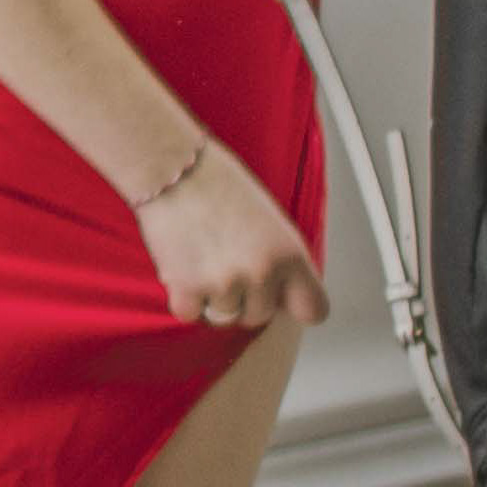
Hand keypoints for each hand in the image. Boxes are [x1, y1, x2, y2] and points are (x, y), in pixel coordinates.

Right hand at [135, 141, 327, 332]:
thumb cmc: (218, 184)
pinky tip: (181, 265)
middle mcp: (263, 273)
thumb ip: (280, 260)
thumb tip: (279, 294)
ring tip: (201, 259)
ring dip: (210, 298)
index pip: (314, 310)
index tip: (280, 297)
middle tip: (223, 262)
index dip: (293, 304)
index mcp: (291, 254)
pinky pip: (189, 314)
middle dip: (242, 298)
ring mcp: (225, 284)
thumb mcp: (270, 221)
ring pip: (222, 318)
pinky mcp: (187, 289)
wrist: (172, 168)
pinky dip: (183, 298)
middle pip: (258, 317)